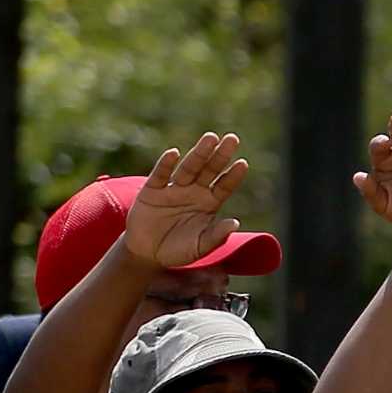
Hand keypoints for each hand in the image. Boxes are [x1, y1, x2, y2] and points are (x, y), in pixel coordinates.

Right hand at [120, 133, 251, 270]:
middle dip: (220, 155)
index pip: (224, 186)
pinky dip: (166, 164)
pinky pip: (160, 175)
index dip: (233, 176)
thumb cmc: (178, 250)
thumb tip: (235, 223)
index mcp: (208, 204)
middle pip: (209, 170)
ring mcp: (173, 189)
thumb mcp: (200, 247)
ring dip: (199, 153)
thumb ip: (216, 236)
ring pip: (188, 168)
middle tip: (232, 139)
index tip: (243, 163)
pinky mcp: (152, 190)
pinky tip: (174, 153)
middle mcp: (193, 192)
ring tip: (210, 139)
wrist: (148, 253)